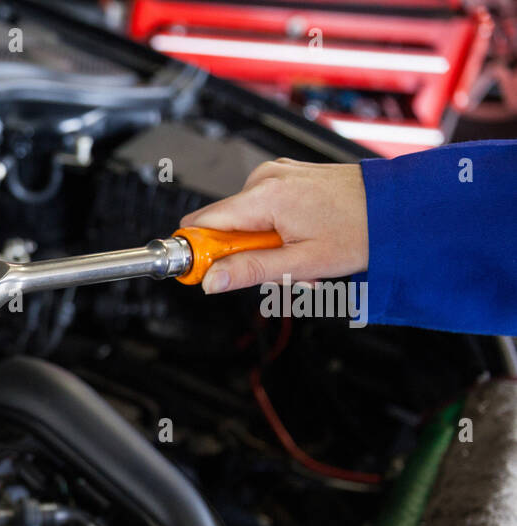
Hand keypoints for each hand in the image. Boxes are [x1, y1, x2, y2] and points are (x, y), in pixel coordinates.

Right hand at [180, 159, 368, 293]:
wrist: (398, 206)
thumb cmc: (361, 230)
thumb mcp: (302, 262)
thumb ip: (250, 271)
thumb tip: (210, 281)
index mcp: (265, 196)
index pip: (203, 223)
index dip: (198, 252)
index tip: (203, 273)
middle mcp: (266, 178)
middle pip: (224, 224)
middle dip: (241, 253)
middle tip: (277, 268)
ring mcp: (278, 174)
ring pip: (245, 219)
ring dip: (263, 244)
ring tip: (299, 255)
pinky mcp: (288, 176)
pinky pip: (263, 208)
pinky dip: (275, 229)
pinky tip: (302, 238)